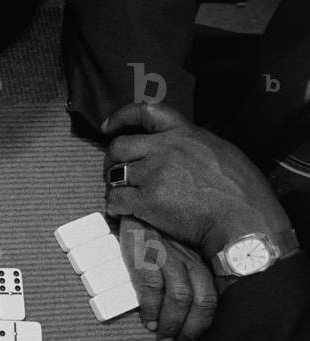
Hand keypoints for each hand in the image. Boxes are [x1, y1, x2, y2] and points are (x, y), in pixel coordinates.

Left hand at [102, 103, 291, 260]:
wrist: (243, 220)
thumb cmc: (242, 191)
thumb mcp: (221, 151)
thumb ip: (193, 146)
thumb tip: (179, 150)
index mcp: (184, 133)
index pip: (146, 111)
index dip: (121, 117)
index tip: (107, 127)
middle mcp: (164, 148)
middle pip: (118, 147)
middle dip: (112, 161)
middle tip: (116, 174)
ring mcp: (153, 174)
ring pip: (113, 175)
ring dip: (114, 187)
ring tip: (123, 197)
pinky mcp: (146, 200)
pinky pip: (114, 200)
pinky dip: (114, 208)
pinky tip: (122, 213)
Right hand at [118, 217, 216, 340]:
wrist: (137, 207)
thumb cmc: (158, 233)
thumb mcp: (180, 251)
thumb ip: (187, 275)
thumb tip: (187, 311)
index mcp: (201, 260)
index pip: (213, 297)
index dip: (205, 324)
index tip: (193, 340)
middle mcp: (190, 258)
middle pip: (202, 300)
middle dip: (191, 329)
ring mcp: (168, 257)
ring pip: (180, 298)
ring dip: (171, 323)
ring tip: (161, 337)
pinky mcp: (145, 256)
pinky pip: (153, 289)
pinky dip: (151, 310)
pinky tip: (148, 320)